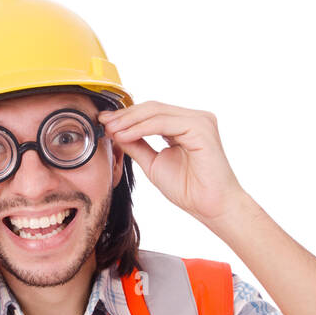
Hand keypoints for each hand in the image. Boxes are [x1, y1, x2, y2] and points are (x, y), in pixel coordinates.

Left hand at [99, 101, 246, 223]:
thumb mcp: (153, 163)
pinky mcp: (201, 127)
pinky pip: (163, 123)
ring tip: (111, 130)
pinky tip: (125, 135)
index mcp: (186, 125)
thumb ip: (137, 146)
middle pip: (153, 108)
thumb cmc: (190, 190)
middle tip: (104, 123)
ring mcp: (200, 120)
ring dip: (129, 121)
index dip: (126, 116)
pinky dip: (141, 128)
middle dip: (125, 116)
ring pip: (156, 112)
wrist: (211, 207)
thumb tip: (115, 132)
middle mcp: (196, 118)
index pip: (152, 113)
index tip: (104, 122)